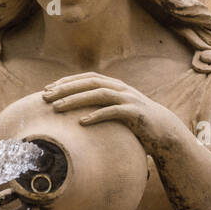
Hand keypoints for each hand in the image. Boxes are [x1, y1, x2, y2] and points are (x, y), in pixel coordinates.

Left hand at [42, 73, 181, 152]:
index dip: (67, 81)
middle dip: (66, 88)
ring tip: (58, 108)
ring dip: (76, 100)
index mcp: (115, 86)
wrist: (164, 131)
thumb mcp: (116, 111)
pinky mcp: (135, 113)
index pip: (87, 78)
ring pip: (98, 94)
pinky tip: (82, 123)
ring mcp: (128, 99)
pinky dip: (97, 115)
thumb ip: (100, 106)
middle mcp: (121, 88)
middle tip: (45, 96)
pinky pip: (114, 112)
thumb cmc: (135, 123)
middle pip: (89, 83)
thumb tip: (75, 113)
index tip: (47, 89)